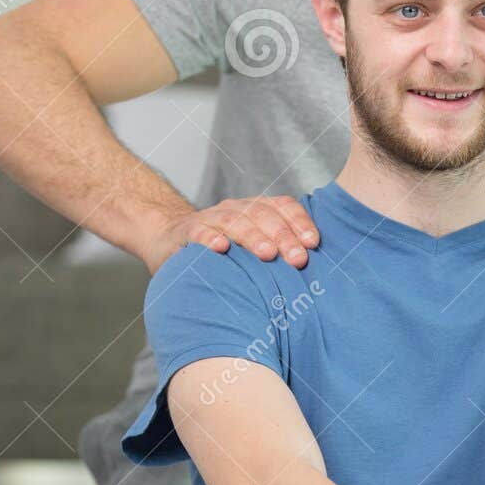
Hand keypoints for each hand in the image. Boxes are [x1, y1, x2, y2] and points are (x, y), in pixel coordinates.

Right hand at [146, 196, 320, 274]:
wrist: (169, 239)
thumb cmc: (223, 252)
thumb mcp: (251, 248)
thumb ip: (278, 254)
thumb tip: (315, 277)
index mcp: (257, 210)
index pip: (283, 207)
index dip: (300, 222)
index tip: (314, 244)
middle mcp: (237, 209)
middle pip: (263, 215)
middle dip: (283, 236)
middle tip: (298, 259)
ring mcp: (211, 218)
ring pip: (236, 221)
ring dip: (253, 237)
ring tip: (267, 254)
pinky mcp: (187, 231)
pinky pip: (199, 232)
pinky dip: (210, 238)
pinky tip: (221, 249)